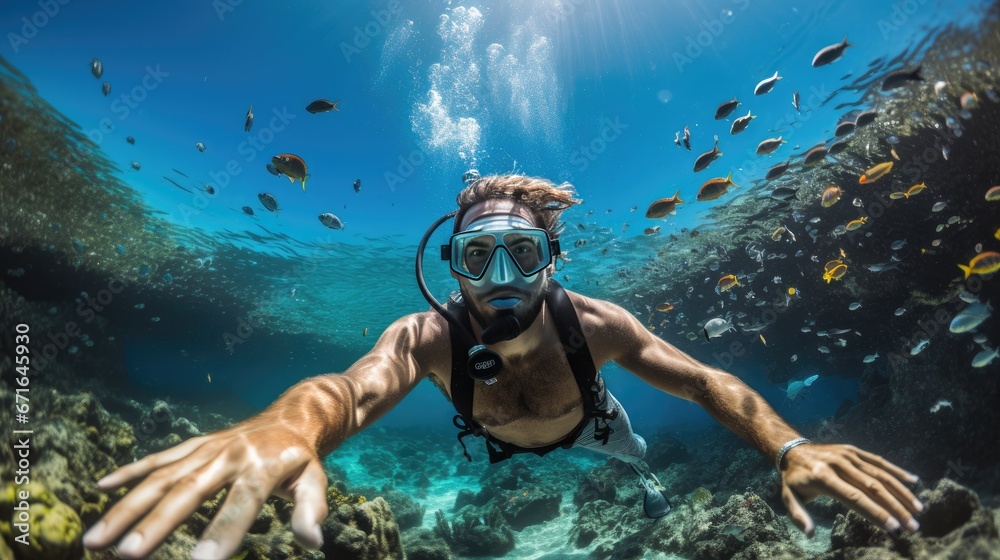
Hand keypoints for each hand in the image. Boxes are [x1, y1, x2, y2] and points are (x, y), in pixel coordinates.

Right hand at [82, 421, 328, 559]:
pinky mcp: (193, 445)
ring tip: (97, 540)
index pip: (241, 504)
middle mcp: (228, 456)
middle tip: (128, 554)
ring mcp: (206, 449)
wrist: (290, 416)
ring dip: (127, 507)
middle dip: (157, 524)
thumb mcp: (316, 481)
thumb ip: (310, 509)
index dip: (222, 533)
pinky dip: (129, 471)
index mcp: (262, 468)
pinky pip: (158, 458)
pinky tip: (101, 488)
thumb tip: (312, 541)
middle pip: (189, 492)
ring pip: (161, 478)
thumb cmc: (300, 460)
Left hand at [779, 443, 922, 537]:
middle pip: (873, 488)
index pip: (855, 498)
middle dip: (896, 509)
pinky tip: (915, 482)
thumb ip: (798, 516)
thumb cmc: (793, 479)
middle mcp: (839, 464)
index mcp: (823, 477)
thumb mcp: (788, 498)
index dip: (876, 514)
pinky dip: (897, 471)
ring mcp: (848, 455)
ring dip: (902, 493)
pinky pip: (879, 461)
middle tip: (913, 527)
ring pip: (880, 474)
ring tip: (919, 511)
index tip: (894, 529)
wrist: (792, 449)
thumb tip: (810, 533)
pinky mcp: (854, 450)